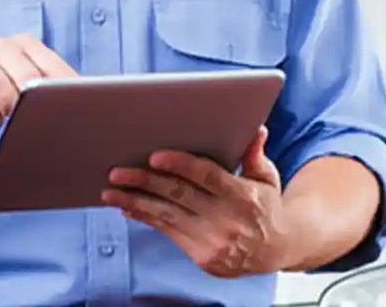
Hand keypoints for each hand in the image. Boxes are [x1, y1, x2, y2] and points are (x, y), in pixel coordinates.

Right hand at [0, 34, 75, 130]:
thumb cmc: (6, 95)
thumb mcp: (31, 88)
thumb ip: (56, 88)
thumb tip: (88, 103)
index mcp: (25, 43)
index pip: (50, 63)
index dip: (63, 87)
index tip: (71, 106)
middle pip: (26, 74)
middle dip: (32, 100)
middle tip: (33, 116)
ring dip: (7, 106)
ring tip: (9, 116)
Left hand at [103, 126, 290, 277]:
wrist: (275, 251)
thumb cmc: (266, 206)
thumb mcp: (267, 178)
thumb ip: (254, 154)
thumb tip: (256, 128)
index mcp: (244, 196)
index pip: (208, 177)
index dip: (181, 165)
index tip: (155, 156)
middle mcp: (227, 220)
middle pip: (179, 196)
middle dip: (145, 182)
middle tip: (118, 171)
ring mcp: (213, 241)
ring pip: (167, 216)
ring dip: (135, 202)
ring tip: (110, 191)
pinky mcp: (202, 257)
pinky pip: (167, 232)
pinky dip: (146, 218)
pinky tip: (127, 207)